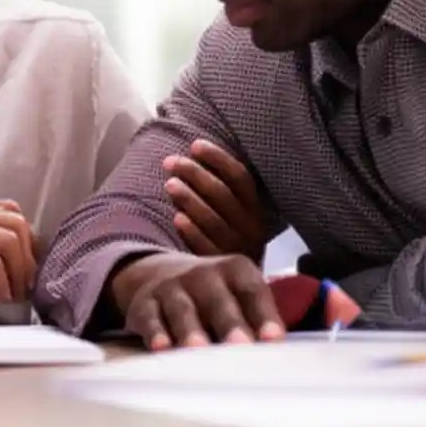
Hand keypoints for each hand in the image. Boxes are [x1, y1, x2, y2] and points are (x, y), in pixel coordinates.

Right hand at [0, 199, 34, 321]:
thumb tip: (14, 265)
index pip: (6, 208)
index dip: (26, 234)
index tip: (28, 261)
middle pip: (14, 220)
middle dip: (29, 251)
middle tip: (29, 278)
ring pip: (9, 238)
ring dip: (21, 268)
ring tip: (18, 291)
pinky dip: (4, 282)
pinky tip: (0, 296)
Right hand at [111, 253, 283, 350]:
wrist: (159, 274)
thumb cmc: (214, 296)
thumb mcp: (240, 294)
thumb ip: (268, 313)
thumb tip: (306, 327)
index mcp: (235, 270)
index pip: (253, 291)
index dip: (264, 314)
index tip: (274, 339)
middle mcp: (204, 275)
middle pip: (219, 300)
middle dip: (230, 323)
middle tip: (241, 346)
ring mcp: (172, 288)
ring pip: (183, 309)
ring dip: (191, 329)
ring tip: (198, 349)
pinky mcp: (145, 304)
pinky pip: (150, 318)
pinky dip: (155, 332)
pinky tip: (161, 347)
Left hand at [163, 139, 266, 257]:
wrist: (239, 282)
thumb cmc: (231, 233)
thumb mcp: (236, 211)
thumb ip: (221, 186)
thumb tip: (193, 151)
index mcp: (256, 207)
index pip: (240, 177)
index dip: (218, 158)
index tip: (195, 144)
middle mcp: (250, 226)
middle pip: (222, 195)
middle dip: (195, 174)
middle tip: (171, 162)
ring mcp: (236, 247)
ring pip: (213, 219)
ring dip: (190, 199)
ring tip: (169, 184)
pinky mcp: (221, 265)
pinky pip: (206, 247)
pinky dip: (192, 231)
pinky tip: (176, 217)